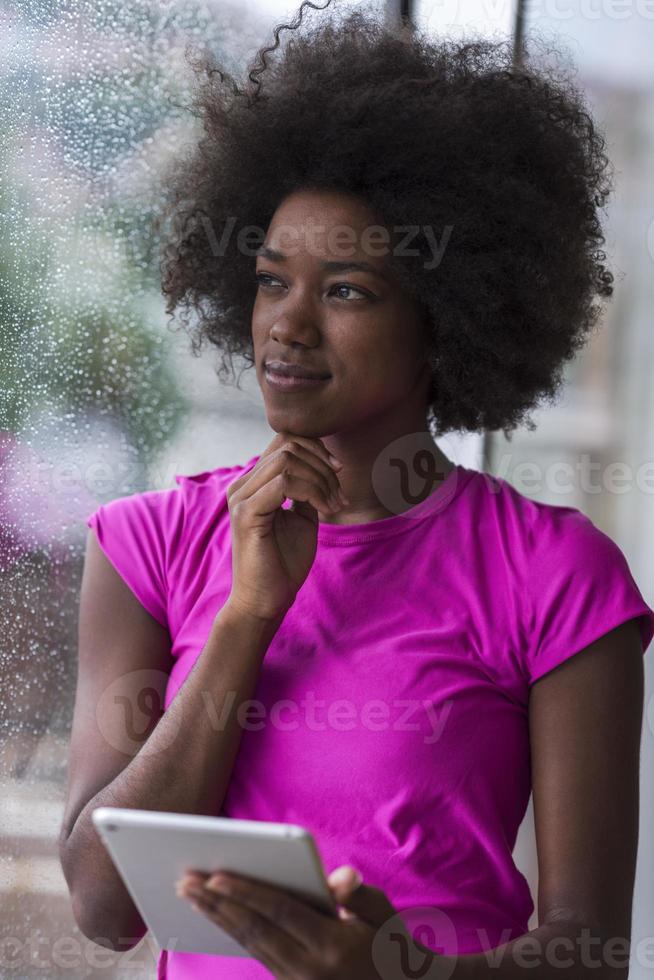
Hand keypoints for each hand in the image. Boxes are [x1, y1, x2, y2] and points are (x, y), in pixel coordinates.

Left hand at [175, 864, 441, 978]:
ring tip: (190, 895)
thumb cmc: (391, 946)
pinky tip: (216, 916)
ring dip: (217, 918)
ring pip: (249, 945)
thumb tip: (336, 879)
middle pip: (253, 930)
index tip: (215, 875)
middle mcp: (309, 969)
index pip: (280, 912)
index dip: (245, 892)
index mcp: (332, 945)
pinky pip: (257, 956)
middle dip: (216, 904)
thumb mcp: (382, 913)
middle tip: (185, 881)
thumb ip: (356, 894)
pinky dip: (234, 933)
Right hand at [224, 432, 347, 622]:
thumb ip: (306, 489)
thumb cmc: (283, 562)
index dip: (316, 449)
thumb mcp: (302, 517)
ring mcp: (241, 498)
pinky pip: (284, 483)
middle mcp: (241, 485)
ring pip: (287, 461)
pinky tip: (324, 511)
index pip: (284, 441)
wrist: (266, 600)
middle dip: (323, 466)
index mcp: (252, 483)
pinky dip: (312, 492)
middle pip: (288, 446)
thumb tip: (323, 466)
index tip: (339, 471)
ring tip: (334, 505)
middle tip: (339, 496)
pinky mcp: (246, 514)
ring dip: (321, 480)